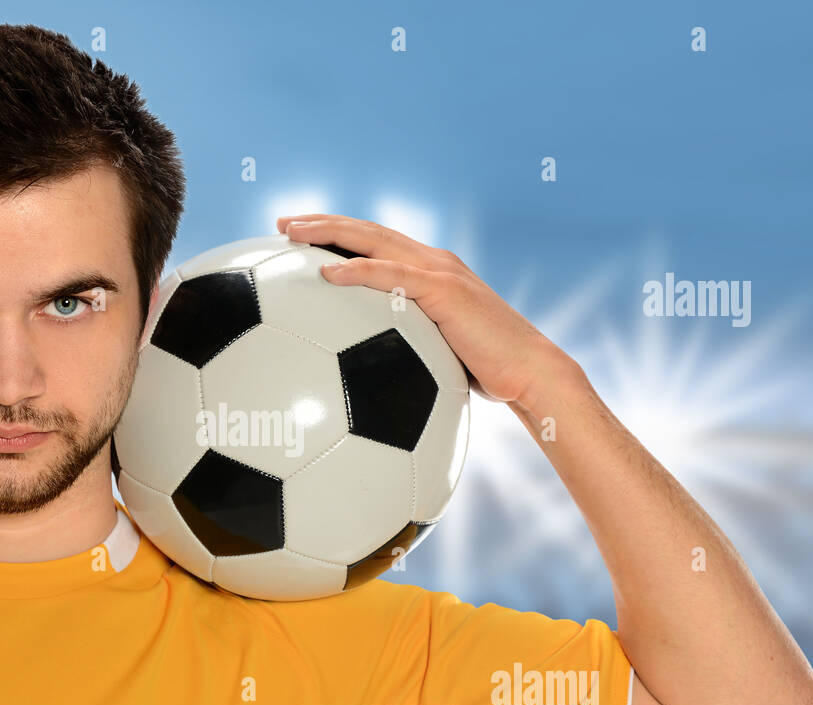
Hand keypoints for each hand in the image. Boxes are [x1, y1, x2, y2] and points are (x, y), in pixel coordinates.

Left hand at [275, 213, 577, 411]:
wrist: (529, 373)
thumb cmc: (487, 371)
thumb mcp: (439, 353)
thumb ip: (410, 345)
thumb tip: (375, 371)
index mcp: (429, 273)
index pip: (376, 244)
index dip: (338, 235)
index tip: (300, 238)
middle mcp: (433, 262)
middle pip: (367, 231)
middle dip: (323, 223)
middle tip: (282, 224)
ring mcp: (439, 272)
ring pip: (374, 240)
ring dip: (329, 233)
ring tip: (292, 233)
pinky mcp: (444, 291)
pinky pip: (391, 275)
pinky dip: (357, 270)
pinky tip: (325, 273)